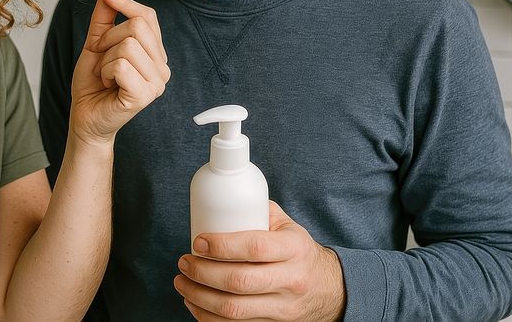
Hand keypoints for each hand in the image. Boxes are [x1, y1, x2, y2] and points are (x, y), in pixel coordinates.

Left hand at [69, 0, 170, 146]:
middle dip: (108, 39)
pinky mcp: (145, 95)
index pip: (148, 16)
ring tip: (106, 76)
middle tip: (102, 60)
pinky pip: (121, 65)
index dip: (125, 2)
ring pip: (128, 45)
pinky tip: (109, 85)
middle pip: (137, 26)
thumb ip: (104, 17)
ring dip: (105, 60)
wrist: (85, 116)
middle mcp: (162, 67)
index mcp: (155, 53)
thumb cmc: (93, 83)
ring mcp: (157, 82)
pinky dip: (106, 72)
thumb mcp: (96, 43)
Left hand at [174, 201, 345, 320]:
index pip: (255, 247)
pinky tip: (194, 302)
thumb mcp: (287, 226)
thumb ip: (257, 211)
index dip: (221, 246)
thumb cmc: (298, 250)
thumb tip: (219, 201)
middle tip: (184, 262)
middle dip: (202, 273)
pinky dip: (208, 317)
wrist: (329, 288)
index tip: (198, 241)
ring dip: (199, 297)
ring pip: (234, 310)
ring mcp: (284, 308)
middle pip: (239, 282)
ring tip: (182, 282)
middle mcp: (292, 280)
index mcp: (295, 248)